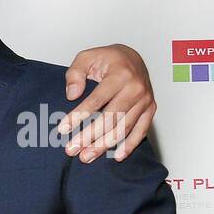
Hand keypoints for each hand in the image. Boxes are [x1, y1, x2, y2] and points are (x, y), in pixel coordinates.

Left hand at [58, 44, 155, 162]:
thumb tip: (72, 95)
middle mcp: (136, 88)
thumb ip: (75, 73)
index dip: (79, 116)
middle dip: (89, 136)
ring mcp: (145, 100)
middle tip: (71, 150)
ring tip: (85, 156)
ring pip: (124, 127)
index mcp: (120, 74)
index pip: (97, 100)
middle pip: (111, 118)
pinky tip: (116, 156)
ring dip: (104, 145)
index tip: (63, 129)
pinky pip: (141, 130)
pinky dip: (130, 145)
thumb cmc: (108, 59)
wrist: (134, 57)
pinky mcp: (150, 108)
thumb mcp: (87, 57)